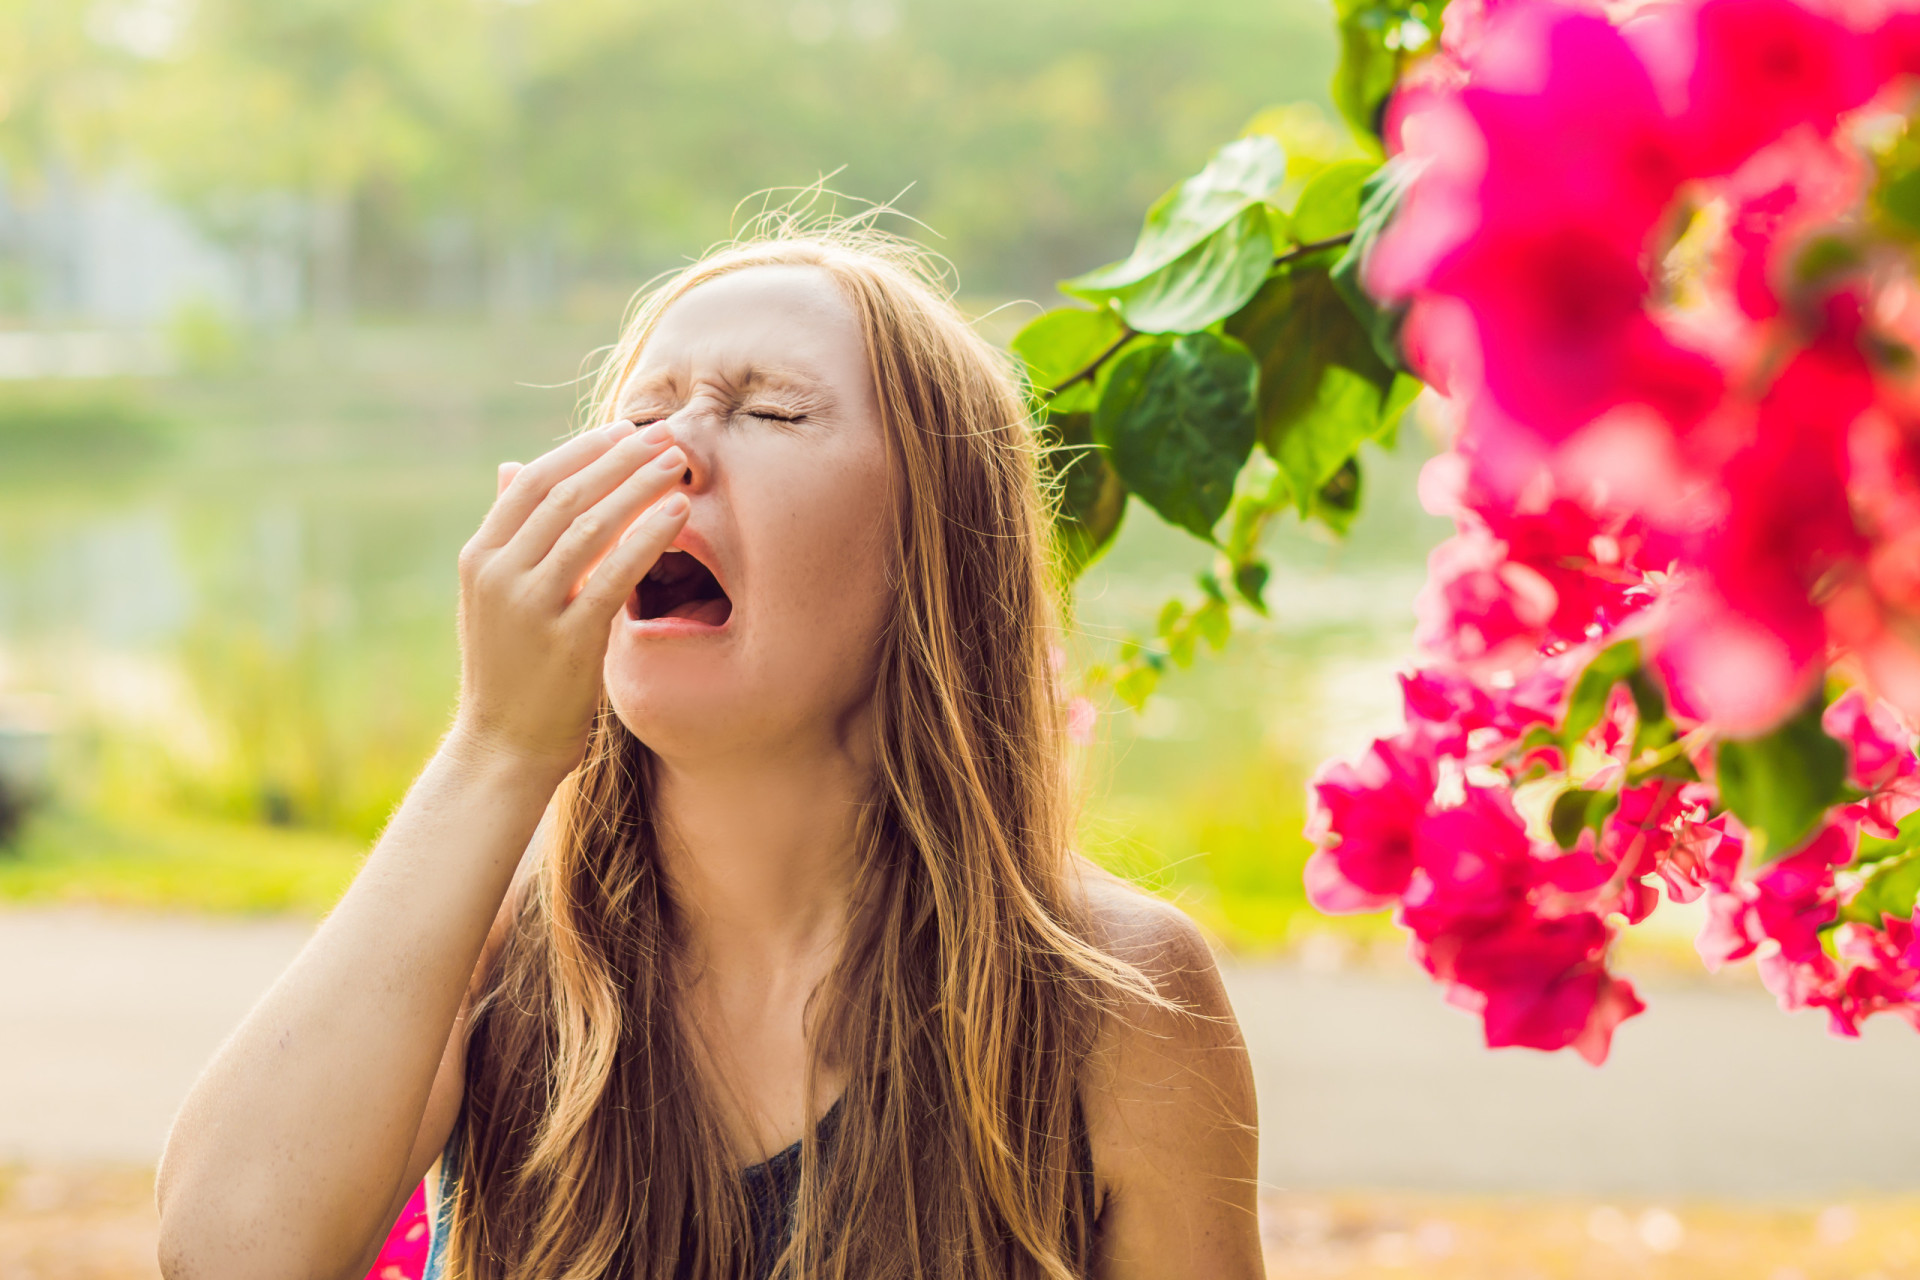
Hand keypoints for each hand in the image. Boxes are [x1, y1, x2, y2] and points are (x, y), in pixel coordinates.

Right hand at [448, 420, 689, 774]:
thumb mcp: (496, 595)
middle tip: (665, 432)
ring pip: (589, 524)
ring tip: (679, 463)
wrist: (501, 748)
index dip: (583, 449)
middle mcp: (497, 574)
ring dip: (639, 485)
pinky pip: (613, 574)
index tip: (626, 429)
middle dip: (619, 456)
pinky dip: (648, 536)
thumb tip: (513, 465)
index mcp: (479, 557)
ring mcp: (528, 606)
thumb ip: (512, 535)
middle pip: (564, 493)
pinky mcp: (565, 640)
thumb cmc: (511, 669)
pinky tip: (679, 513)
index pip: (534, 481)